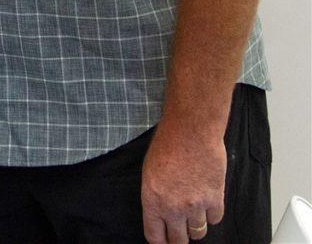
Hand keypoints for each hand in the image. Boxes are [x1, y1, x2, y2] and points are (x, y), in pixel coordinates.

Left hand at [140, 119, 224, 242]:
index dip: (160, 240)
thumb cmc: (167, 144)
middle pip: (179, 241)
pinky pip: (215, 219)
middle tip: (180, 229)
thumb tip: (161, 214)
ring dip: (195, 224)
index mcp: (152, 200)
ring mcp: (196, 206)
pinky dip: (211, 213)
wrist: (190, 131)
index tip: (163, 239)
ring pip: (198, 233)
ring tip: (193, 210)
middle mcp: (173, 208)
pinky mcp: (215, 200)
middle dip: (179, 236)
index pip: (155, 237)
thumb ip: (155, 196)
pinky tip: (207, 200)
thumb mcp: (149, 171)